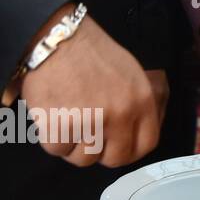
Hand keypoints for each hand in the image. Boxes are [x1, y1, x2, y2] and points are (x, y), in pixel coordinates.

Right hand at [4, 13, 161, 166]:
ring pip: (84, 159)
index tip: (118, 146)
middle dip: (102, 152)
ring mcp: (91, 122)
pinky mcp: (60, 126)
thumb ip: (138, 106)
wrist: (59, 40)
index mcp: (142, 101)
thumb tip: (137, 134)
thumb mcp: (133, 75)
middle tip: (90, 137)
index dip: (130, 150)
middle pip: (115, 158)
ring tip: (70, 122)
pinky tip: (55, 118)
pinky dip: (53, 139)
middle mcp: (121, 114)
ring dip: (75, 146)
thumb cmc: (93, 55)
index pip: (146, 145)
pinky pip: (58, 150)